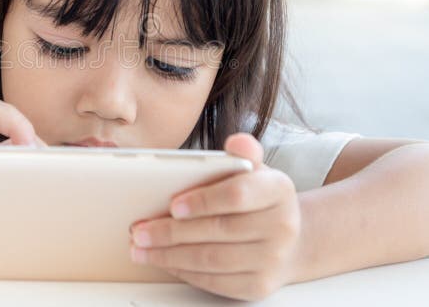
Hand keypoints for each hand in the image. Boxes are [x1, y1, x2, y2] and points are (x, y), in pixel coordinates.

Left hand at [128, 133, 301, 300]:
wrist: (290, 240)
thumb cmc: (258, 198)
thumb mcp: (254, 170)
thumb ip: (242, 153)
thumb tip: (236, 142)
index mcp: (278, 189)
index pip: (237, 195)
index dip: (203, 200)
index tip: (172, 205)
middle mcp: (282, 226)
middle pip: (219, 230)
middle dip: (171, 232)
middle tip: (139, 230)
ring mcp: (273, 259)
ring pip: (212, 260)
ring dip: (169, 255)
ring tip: (140, 248)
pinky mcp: (259, 286)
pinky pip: (215, 282)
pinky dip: (183, 271)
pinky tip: (163, 261)